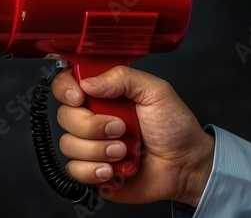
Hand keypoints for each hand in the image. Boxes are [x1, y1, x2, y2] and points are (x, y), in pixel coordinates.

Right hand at [51, 66, 214, 206]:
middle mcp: (92, 119)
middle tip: (120, 128)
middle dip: (91, 126)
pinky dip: (93, 171)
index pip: (66, 85)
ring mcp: (90, 146)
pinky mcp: (92, 171)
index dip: (65, 90)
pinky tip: (112, 170)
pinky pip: (74, 170)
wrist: (186, 165)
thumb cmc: (175, 128)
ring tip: (123, 152)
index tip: (79, 98)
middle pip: (65, 117)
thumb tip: (87, 82)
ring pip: (68, 145)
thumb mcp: (156, 92)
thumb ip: (123, 79)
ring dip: (97, 150)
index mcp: (103, 95)